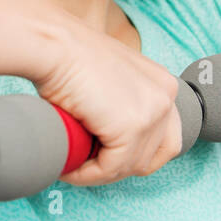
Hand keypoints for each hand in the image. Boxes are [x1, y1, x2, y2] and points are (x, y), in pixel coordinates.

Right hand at [30, 15, 182, 186]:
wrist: (54, 45)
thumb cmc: (69, 57)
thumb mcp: (109, 80)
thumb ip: (120, 104)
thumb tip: (108, 142)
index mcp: (163, 84)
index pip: (164, 137)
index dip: (134, 154)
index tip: (105, 158)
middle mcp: (166, 96)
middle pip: (155, 155)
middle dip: (121, 167)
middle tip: (89, 165)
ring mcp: (153, 112)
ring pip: (131, 166)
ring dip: (101, 173)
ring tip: (73, 165)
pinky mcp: (132, 127)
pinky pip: (111, 168)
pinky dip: (88, 175)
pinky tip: (70, 167)